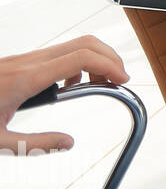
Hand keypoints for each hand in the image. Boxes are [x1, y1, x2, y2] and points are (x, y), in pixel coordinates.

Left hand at [0, 36, 130, 148]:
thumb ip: (36, 145)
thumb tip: (67, 142)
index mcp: (26, 79)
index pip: (81, 58)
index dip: (109, 65)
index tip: (122, 80)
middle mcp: (28, 62)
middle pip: (85, 44)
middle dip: (110, 58)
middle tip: (117, 80)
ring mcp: (24, 59)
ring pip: (73, 46)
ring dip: (94, 61)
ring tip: (96, 84)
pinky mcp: (21, 61)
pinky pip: (59, 53)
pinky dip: (77, 63)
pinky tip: (69, 85)